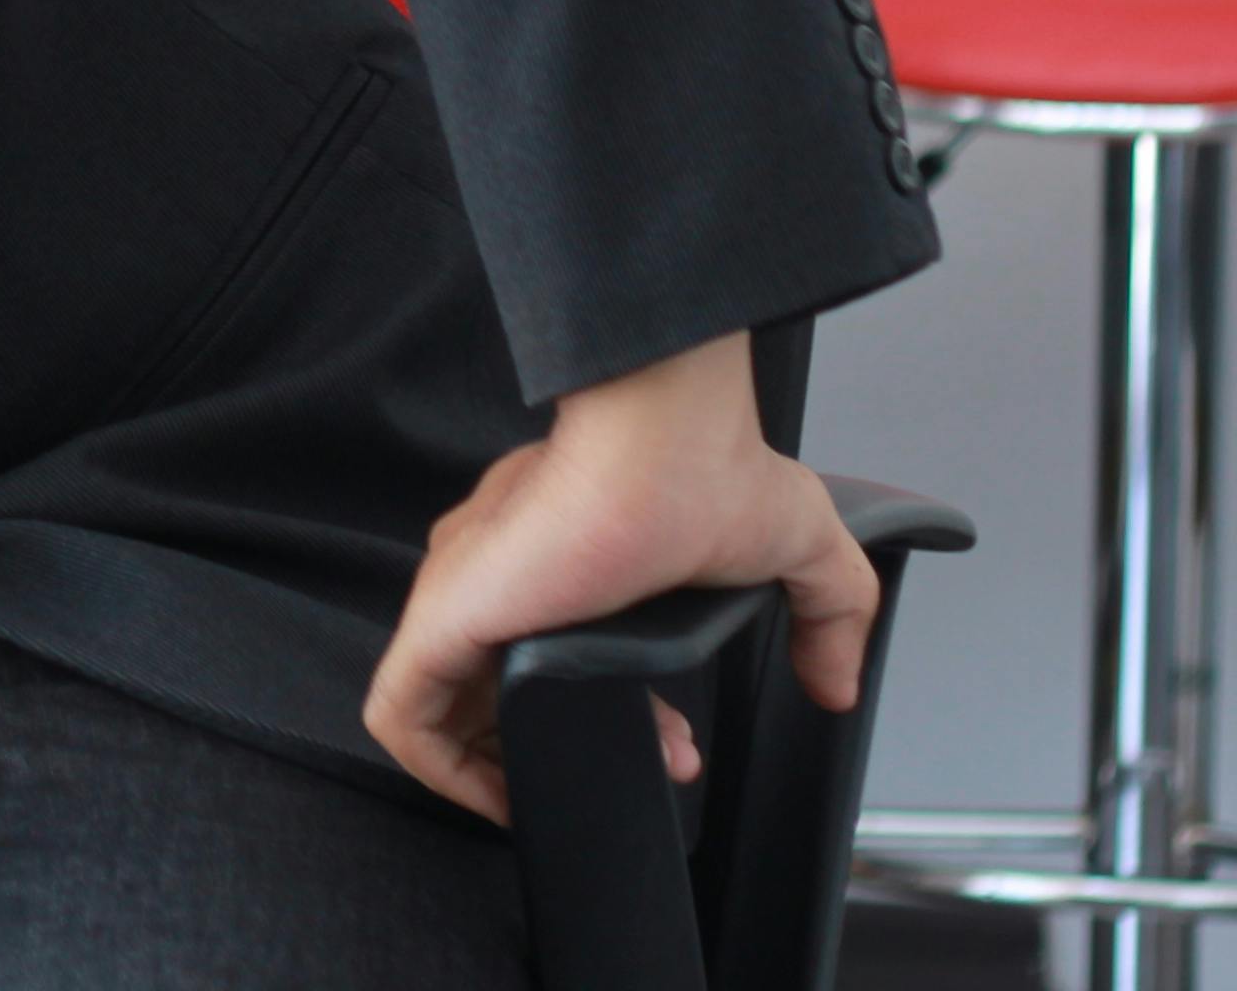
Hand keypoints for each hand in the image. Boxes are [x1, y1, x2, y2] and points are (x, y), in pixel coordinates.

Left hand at [361, 332, 876, 823]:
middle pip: (496, 685)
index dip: (611, 708)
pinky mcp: (442, 619)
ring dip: (499, 769)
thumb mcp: (800, 548)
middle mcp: (498, 571)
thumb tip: (836, 684)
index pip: (556, 643)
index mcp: (557, 548)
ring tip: (559, 798)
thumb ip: (827, 617)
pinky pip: (400, 713)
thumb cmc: (709, 468)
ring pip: (440, 705)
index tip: (673, 741)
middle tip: (633, 769)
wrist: (661, 438)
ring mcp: (462, 595)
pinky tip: (493, 796)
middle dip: (561, 746)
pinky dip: (438, 765)